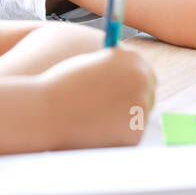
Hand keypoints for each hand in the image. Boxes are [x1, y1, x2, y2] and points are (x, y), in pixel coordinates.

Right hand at [38, 45, 155, 148]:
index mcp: (131, 58)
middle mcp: (142, 79)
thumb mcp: (89, 63)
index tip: (128, 91)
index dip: (135, 83)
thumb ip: (112, 69)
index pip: (146, 72)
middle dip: (135, 101)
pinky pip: (130, 135)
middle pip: (150, 93)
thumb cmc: (59, 85)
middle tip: (117, 111)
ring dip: (124, 119)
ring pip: (139, 116)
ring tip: (94, 120)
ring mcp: (141, 106)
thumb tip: (125, 81)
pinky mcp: (135, 132)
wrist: (46, 111)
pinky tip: (94, 131)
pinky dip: (116, 136)